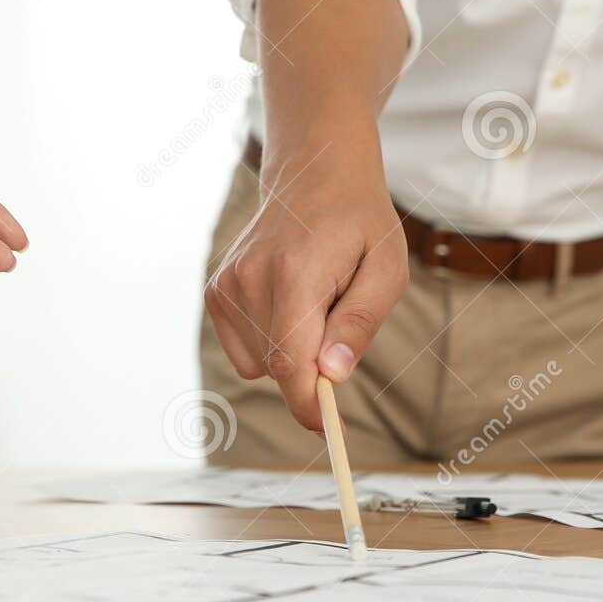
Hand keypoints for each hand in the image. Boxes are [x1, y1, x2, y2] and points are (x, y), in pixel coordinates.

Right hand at [204, 134, 406, 431]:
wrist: (315, 172)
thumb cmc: (360, 222)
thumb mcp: (387, 268)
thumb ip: (360, 323)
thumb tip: (332, 376)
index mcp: (295, 273)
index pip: (292, 363)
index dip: (310, 407)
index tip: (330, 429)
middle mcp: (250, 279)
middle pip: (279, 368)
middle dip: (313, 368)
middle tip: (339, 320)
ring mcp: (227, 284)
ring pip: (260, 364)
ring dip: (291, 351)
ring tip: (313, 301)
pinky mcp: (216, 290)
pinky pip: (244, 350)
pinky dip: (268, 340)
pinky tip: (287, 301)